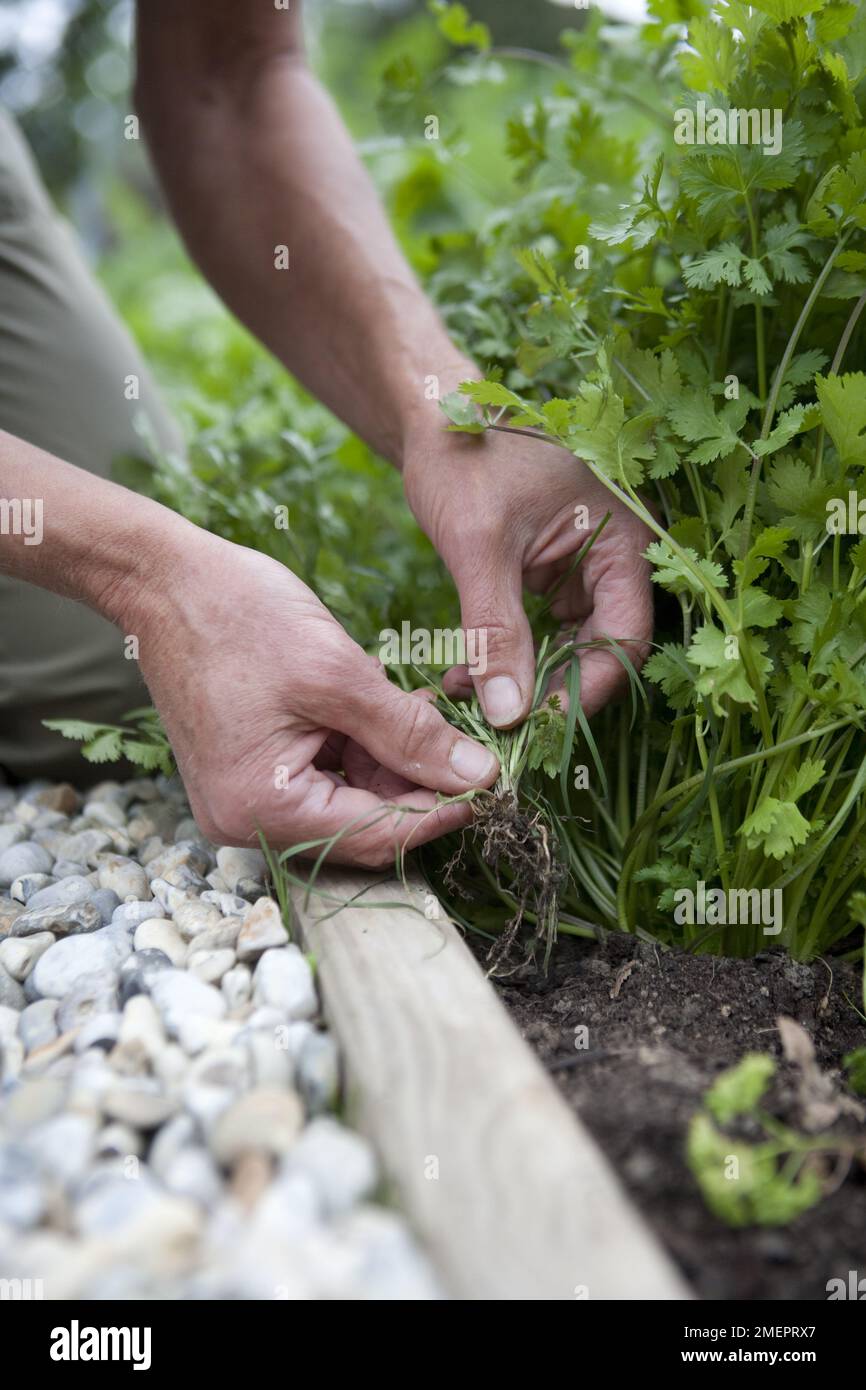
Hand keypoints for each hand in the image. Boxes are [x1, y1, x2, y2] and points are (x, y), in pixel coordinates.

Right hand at [116, 532, 498, 866]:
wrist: (164, 579)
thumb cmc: (239, 617)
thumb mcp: (338, 674)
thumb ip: (409, 733)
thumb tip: (478, 776)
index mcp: (263, 808)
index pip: (375, 835)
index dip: (442, 812)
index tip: (495, 784)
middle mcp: (249, 819)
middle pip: (364, 823)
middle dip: (420, 781)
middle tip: (473, 740)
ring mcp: (247, 797)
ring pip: (351, 796)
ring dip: (396, 758)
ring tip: (433, 709)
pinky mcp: (253, 770)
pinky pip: (325, 773)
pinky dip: (364, 745)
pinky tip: (393, 707)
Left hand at [402, 422, 653, 725]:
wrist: (432, 413)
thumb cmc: (463, 457)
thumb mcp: (478, 546)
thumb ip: (495, 632)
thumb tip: (508, 714)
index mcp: (624, 537)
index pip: (627, 636)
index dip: (589, 686)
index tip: (537, 721)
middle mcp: (614, 556)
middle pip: (603, 648)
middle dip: (552, 691)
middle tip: (500, 725)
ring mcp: (582, 567)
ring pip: (568, 647)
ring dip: (523, 680)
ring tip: (469, 700)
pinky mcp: (549, 574)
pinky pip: (540, 632)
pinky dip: (506, 657)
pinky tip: (465, 676)